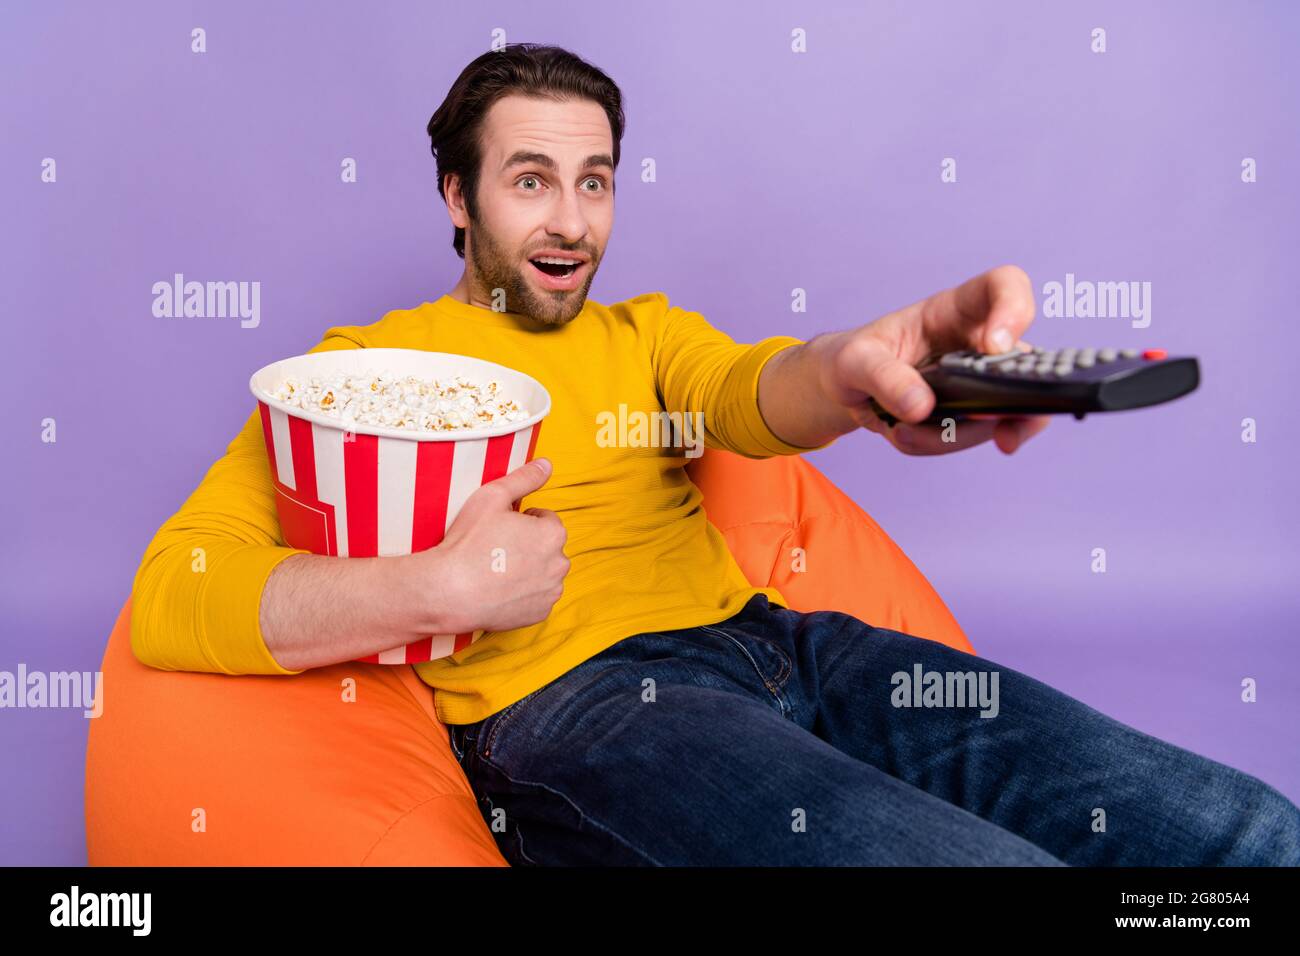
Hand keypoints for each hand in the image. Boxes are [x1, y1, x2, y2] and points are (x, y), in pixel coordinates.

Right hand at [407, 457, 569, 634]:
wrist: (449, 591)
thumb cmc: (468, 542)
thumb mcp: (492, 496)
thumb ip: (524, 478)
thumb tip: (546, 464)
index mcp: (553, 533)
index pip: (544, 519)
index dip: (520, 521)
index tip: (499, 529)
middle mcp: (560, 563)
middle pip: (547, 547)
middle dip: (528, 545)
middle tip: (496, 549)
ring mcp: (551, 591)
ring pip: (544, 572)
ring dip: (529, 569)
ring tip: (496, 570)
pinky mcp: (540, 613)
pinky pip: (537, 598)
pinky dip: (524, 594)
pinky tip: (500, 590)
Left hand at [819, 264, 1050, 454]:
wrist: (845, 389)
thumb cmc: (855, 358)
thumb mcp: (856, 360)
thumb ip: (885, 377)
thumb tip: (922, 407)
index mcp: (956, 309)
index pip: (1006, 287)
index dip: (1014, 310)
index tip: (994, 348)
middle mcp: (979, 343)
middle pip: (1030, 362)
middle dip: (1019, 400)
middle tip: (996, 430)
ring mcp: (982, 381)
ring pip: (1003, 412)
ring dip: (957, 433)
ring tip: (903, 430)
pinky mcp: (971, 415)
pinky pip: (973, 437)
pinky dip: (938, 444)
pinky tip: (904, 434)